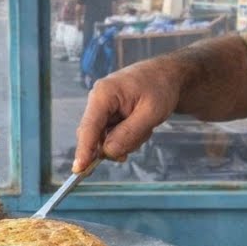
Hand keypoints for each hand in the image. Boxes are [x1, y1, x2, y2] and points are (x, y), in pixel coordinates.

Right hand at [73, 57, 184, 172]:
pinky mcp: (109, 114)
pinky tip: (141, 127)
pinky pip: (112, 135)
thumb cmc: (161, 88)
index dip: (83, 150)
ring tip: (146, 127)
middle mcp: (98, 99)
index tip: (78, 169)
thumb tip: (107, 152)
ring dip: (126, 140)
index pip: (89, 127)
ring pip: (105, 138)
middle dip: (114, 145)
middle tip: (134, 144)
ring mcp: (103, 107)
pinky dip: (127, 137)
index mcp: (104, 93)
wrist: (168, 75)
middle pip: (94, 135)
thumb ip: (128, 134)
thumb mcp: (151, 113)